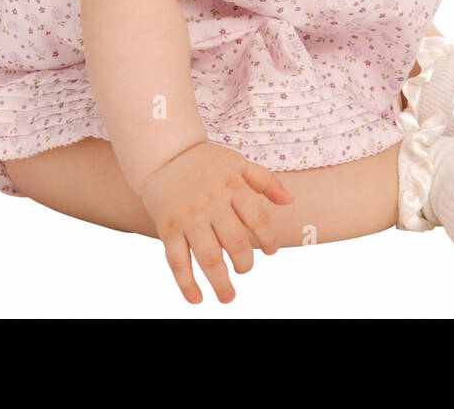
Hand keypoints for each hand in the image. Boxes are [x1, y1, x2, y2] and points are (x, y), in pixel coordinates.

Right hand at [138, 140, 295, 303]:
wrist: (164, 155)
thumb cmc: (206, 161)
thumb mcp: (239, 163)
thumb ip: (266, 181)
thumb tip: (290, 200)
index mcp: (232, 186)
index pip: (258, 218)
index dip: (269, 238)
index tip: (272, 252)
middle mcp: (212, 203)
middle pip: (235, 242)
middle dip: (245, 263)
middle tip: (245, 269)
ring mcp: (189, 218)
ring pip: (208, 257)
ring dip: (220, 282)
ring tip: (228, 297)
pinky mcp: (168, 229)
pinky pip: (177, 261)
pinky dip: (186, 283)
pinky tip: (197, 299)